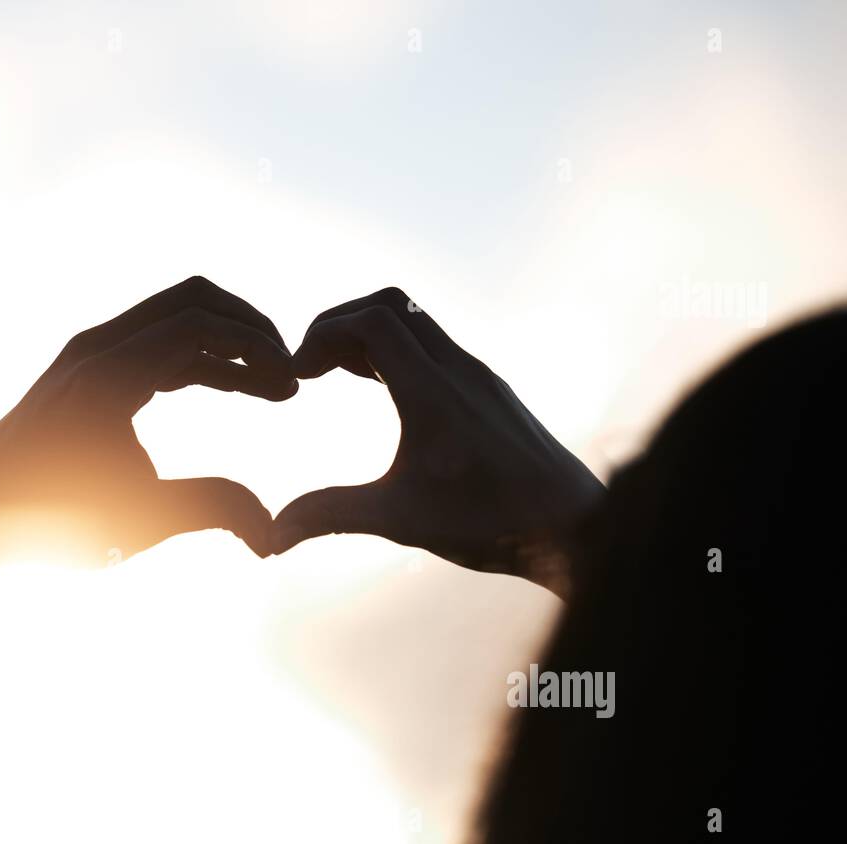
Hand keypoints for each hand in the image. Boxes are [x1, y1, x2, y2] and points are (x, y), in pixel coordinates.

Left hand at [0, 276, 297, 563]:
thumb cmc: (44, 519)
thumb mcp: (135, 520)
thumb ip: (210, 509)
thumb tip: (271, 532)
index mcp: (108, 373)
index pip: (200, 324)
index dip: (256, 348)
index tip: (292, 385)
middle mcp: (97, 349)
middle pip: (192, 302)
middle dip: (249, 332)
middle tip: (287, 375)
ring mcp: (90, 357)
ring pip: (176, 321)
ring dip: (226, 347)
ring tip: (271, 390)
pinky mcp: (89, 373)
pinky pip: (157, 345)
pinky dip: (199, 360)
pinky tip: (229, 389)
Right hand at [271, 288, 602, 595]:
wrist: (573, 527)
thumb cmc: (492, 522)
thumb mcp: (400, 521)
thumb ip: (332, 516)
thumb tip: (273, 536)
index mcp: (433, 392)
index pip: (373, 321)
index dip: (324, 333)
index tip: (298, 373)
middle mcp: (458, 371)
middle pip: (391, 304)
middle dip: (340, 323)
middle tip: (310, 364)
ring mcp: (478, 376)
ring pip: (416, 322)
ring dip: (369, 335)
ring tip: (334, 373)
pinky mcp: (489, 390)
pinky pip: (435, 346)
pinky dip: (397, 351)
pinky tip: (382, 390)